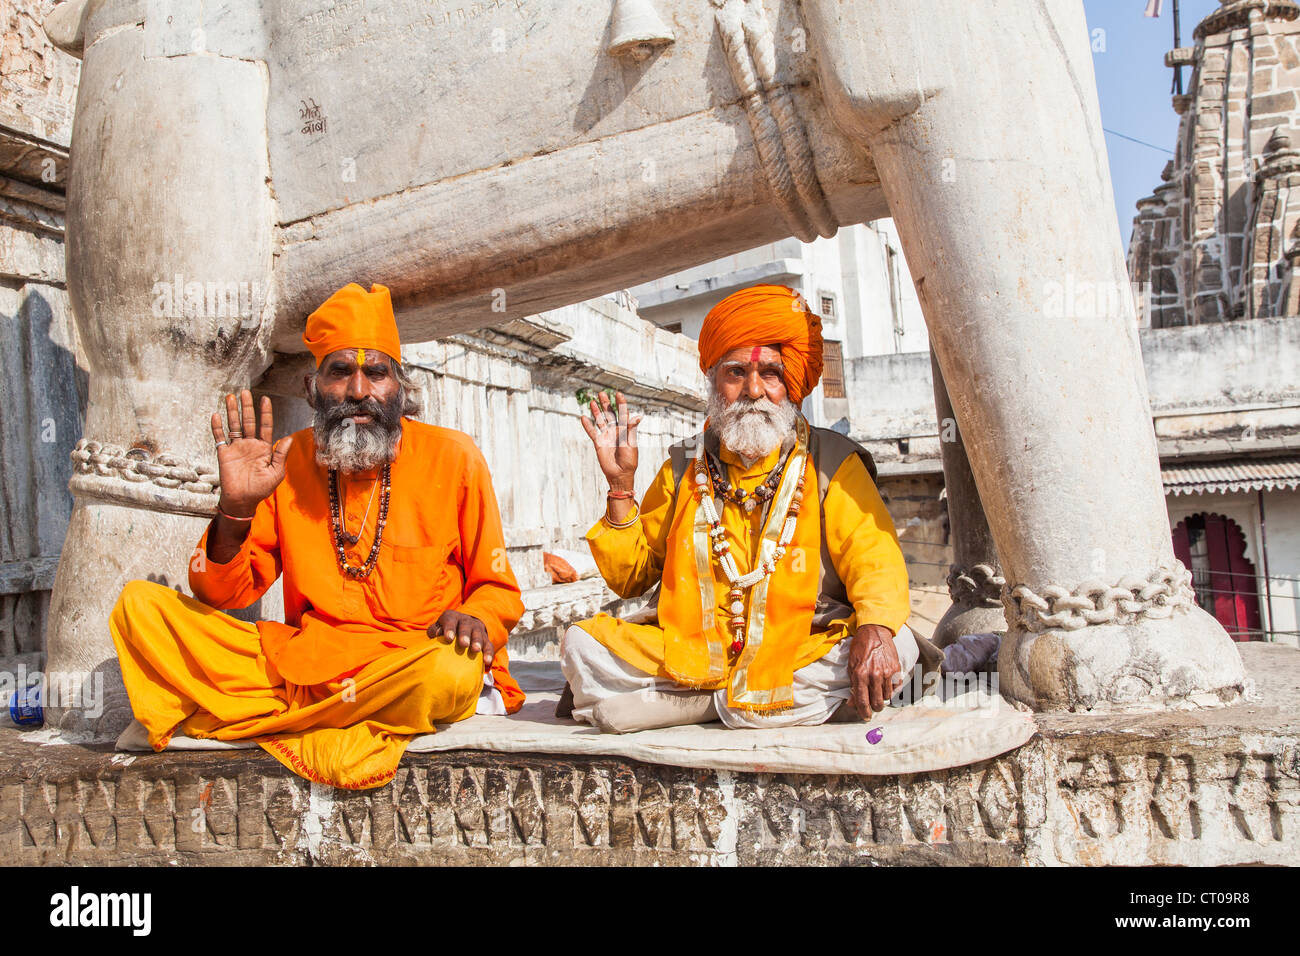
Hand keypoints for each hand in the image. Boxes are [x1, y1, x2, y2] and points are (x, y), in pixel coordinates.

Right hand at [210, 389, 292, 516]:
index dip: (265, 413)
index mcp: (264, 448)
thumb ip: (281, 455)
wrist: (243, 500)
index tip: (265, 399)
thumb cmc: (261, 488)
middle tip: (245, 392)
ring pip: (234, 425)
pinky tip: (216, 415)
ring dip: (232, 411)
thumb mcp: (276, 472)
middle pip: (248, 421)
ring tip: (230, 397)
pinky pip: (220, 437)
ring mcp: (237, 448)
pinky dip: (217, 427)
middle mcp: (250, 444)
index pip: (265, 426)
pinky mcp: (224, 453)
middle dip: (247, 407)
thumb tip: (289, 438)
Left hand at [429, 610, 494, 667]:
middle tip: (464, 644)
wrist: (464, 625)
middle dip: (465, 635)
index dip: (449, 628)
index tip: (449, 638)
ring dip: (478, 642)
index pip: (450, 620)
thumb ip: (434, 630)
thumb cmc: (445, 630)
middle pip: (466, 626)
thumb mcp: (438, 627)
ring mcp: (477, 629)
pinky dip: (489, 654)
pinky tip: (487, 663)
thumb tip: (437, 634)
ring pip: (479, 634)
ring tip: (476, 650)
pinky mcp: (486, 639)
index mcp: (452, 617)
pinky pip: (489, 645)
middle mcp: (466, 621)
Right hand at [579, 391, 641, 491]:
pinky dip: (588, 425)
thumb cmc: (629, 461)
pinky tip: (584, 418)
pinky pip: (592, 432)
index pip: (623, 414)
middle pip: (610, 414)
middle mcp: (615, 431)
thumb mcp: (631, 444)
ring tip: (592, 401)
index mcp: (625, 430)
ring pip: (600, 420)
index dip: (621, 403)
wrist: (620, 474)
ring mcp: (606, 436)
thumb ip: (631, 430)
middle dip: (606, 403)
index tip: (618, 394)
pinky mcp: (599, 443)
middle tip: (602, 393)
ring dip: (596, 411)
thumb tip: (637, 417)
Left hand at [848, 624, 903, 719]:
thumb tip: (852, 703)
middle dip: (874, 708)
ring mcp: (887, 673)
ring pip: (887, 697)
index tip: (865, 717)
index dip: (863, 712)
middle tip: (872, 706)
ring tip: (878, 691)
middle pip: (877, 703)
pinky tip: (886, 685)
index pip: (862, 701)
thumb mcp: (851, 665)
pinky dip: (891, 689)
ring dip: (882, 697)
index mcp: (860, 675)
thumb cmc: (860, 648)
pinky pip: (895, 688)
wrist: (874, 631)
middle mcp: (874, 675)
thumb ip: (853, 685)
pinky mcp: (896, 669)